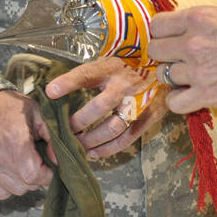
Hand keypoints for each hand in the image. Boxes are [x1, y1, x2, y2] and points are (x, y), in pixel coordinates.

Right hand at [0, 89, 55, 199]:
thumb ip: (52, 139)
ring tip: (27, 164)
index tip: (52, 167)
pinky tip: (13, 170)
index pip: (34, 175)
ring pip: (14, 191)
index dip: (48, 176)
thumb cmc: (14, 108)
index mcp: (14, 142)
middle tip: (41, 164)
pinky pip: (0, 192)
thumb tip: (58, 162)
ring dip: (25, 182)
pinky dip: (10, 186)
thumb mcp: (39, 115)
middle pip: (25, 185)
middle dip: (38, 178)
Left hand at [45, 57, 165, 160]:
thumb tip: (52, 91)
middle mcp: (125, 84)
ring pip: (114, 127)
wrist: (166, 67)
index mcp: (111, 68)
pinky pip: (128, 137)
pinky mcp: (151, 114)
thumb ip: (85, 76)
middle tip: (65, 132)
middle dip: (79, 122)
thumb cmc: (128, 68)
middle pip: (99, 106)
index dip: (68, 82)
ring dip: (93, 140)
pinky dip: (109, 149)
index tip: (50, 92)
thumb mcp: (107, 63)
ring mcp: (139, 100)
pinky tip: (95, 153)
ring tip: (79, 146)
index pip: (86, 74)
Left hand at [149, 7, 216, 112]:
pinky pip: (174, 102)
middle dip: (166, 55)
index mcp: (197, 18)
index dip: (163, 34)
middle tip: (181, 59)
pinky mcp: (207, 94)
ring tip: (192, 76)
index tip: (170, 40)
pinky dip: (179, 100)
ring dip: (176, 77)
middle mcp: (192, 43)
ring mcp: (198, 70)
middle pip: (156, 51)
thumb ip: (198, 22)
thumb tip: (176, 31)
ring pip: (164, 76)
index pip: (157, 26)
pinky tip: (191, 94)